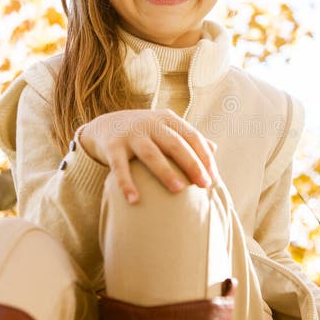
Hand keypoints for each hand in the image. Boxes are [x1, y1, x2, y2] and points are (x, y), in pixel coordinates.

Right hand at [77, 108, 218, 202]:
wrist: (105, 126)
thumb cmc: (144, 132)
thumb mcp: (164, 129)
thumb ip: (186, 137)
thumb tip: (214, 149)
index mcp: (167, 119)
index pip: (192, 136)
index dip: (204, 157)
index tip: (213, 178)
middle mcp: (150, 124)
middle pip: (175, 144)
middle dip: (192, 164)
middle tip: (204, 185)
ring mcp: (130, 134)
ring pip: (151, 154)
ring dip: (165, 172)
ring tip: (179, 190)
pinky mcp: (112, 146)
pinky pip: (120, 167)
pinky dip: (126, 183)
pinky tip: (134, 200)